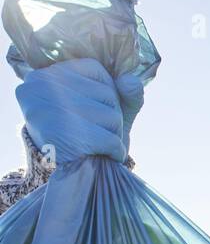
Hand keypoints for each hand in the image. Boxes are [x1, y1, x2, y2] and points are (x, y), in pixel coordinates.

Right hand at [15, 59, 140, 165]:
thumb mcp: (109, 108)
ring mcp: (51, 108)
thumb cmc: (89, 133)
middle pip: (108, 96)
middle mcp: (44, 84)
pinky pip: (111, 140)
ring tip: (96, 143)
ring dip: (114, 136)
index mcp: (50, 71)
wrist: (70, 172)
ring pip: (112, 117)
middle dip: (113, 118)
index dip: (108, 95)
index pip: (98, 71)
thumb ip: (126, 93)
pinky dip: (116, 151)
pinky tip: (104, 156)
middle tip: (95, 132)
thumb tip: (131, 81)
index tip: (94, 112)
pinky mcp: (63, 134)